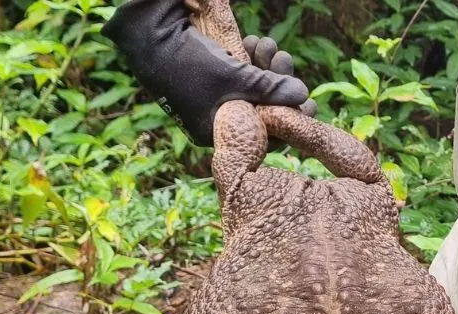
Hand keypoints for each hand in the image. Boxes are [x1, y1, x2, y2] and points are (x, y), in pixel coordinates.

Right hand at [101, 0, 310, 145]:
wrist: (147, 34)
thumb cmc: (189, 63)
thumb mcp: (235, 78)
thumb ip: (270, 88)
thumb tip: (303, 95)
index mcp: (217, 132)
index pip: (263, 136)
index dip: (288, 119)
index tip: (310, 104)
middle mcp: (216, 118)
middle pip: (261, 109)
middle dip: (278, 83)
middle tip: (285, 60)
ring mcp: (214, 96)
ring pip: (253, 88)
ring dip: (266, 66)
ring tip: (268, 44)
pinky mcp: (213, 76)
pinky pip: (241, 74)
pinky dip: (251, 59)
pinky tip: (255, 42)